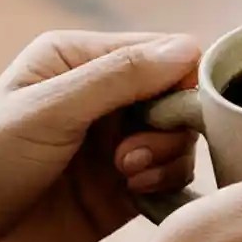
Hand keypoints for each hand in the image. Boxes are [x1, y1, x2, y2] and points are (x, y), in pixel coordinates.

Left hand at [0, 31, 201, 241]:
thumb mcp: (51, 110)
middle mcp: (105, 98)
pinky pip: (174, 176)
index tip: (169, 113)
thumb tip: (190, 49)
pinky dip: (167, 182)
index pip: (163, 53)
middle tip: (132, 153)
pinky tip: (135, 192)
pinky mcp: (128, 186)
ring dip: (166, 157)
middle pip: (179, 98)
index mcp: (80, 60)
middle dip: (169, 126)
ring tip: (127, 175)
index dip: (179, 80)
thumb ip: (120, 76)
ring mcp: (118, 143)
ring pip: (182, 139)